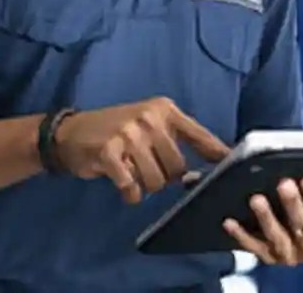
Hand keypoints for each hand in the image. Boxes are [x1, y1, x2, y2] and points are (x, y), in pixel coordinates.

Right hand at [54, 97, 231, 203]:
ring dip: (145, 185)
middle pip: (178, 167)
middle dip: (165, 177)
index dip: (218, 153)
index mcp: (165, 110)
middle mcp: (150, 118)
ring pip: (156, 181)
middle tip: (145, 169)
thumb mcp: (148, 125)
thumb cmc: (115, 131)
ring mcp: (129, 134)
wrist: (70, 133)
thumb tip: (205, 168)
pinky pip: (132, 187)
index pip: (200, 135)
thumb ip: (175, 141)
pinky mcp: (110, 152)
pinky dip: (129, 193)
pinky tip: (121, 184)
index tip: (233, 165)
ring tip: (131, 172)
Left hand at [223, 175, 302, 265]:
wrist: (296, 222)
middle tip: (284, 184)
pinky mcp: (267, 256)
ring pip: (277, 239)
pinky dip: (241, 234)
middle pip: (302, 228)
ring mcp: (289, 254)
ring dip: (267, 219)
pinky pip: (252, 246)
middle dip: (293, 205)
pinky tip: (230, 222)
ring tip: (257, 199)